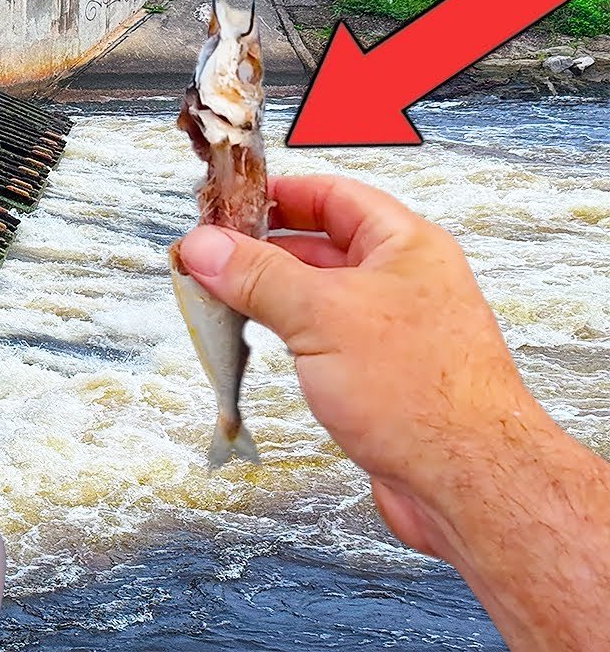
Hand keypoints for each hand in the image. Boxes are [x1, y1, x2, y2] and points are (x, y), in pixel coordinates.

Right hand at [173, 175, 540, 552]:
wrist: (465, 479)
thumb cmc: (422, 393)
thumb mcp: (321, 315)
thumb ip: (258, 276)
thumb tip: (207, 246)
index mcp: (405, 247)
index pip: (335, 196)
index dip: (280, 194)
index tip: (230, 202)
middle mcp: (403, 283)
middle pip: (321, 244)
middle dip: (263, 247)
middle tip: (211, 254)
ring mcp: (393, 330)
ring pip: (319, 295)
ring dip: (271, 294)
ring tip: (221, 297)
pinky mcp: (381, 376)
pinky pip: (322, 338)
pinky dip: (286, 334)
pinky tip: (259, 343)